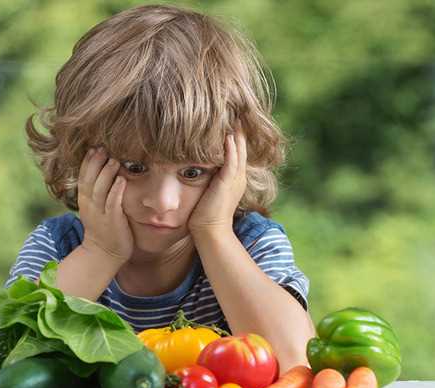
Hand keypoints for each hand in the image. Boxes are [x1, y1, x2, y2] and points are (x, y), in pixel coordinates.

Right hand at [77, 147, 133, 263]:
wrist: (104, 254)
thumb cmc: (103, 229)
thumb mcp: (95, 208)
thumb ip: (98, 191)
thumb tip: (106, 172)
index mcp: (85, 201)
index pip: (83, 177)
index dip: (87, 163)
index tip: (93, 148)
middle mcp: (90, 206)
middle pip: (89, 180)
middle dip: (95, 163)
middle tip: (102, 148)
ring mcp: (101, 214)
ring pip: (100, 190)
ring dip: (106, 174)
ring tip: (114, 160)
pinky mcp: (113, 221)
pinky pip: (113, 204)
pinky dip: (116, 191)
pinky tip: (122, 180)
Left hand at [188, 120, 247, 235]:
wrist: (209, 230)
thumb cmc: (204, 214)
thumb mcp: (208, 191)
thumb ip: (206, 177)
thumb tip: (194, 166)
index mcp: (234, 177)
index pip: (236, 150)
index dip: (234, 135)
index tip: (228, 118)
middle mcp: (238, 175)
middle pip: (241, 145)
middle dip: (238, 128)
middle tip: (235, 109)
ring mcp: (235, 178)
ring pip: (238, 149)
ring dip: (236, 132)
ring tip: (233, 114)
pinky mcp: (228, 181)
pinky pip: (232, 159)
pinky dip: (231, 145)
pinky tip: (229, 133)